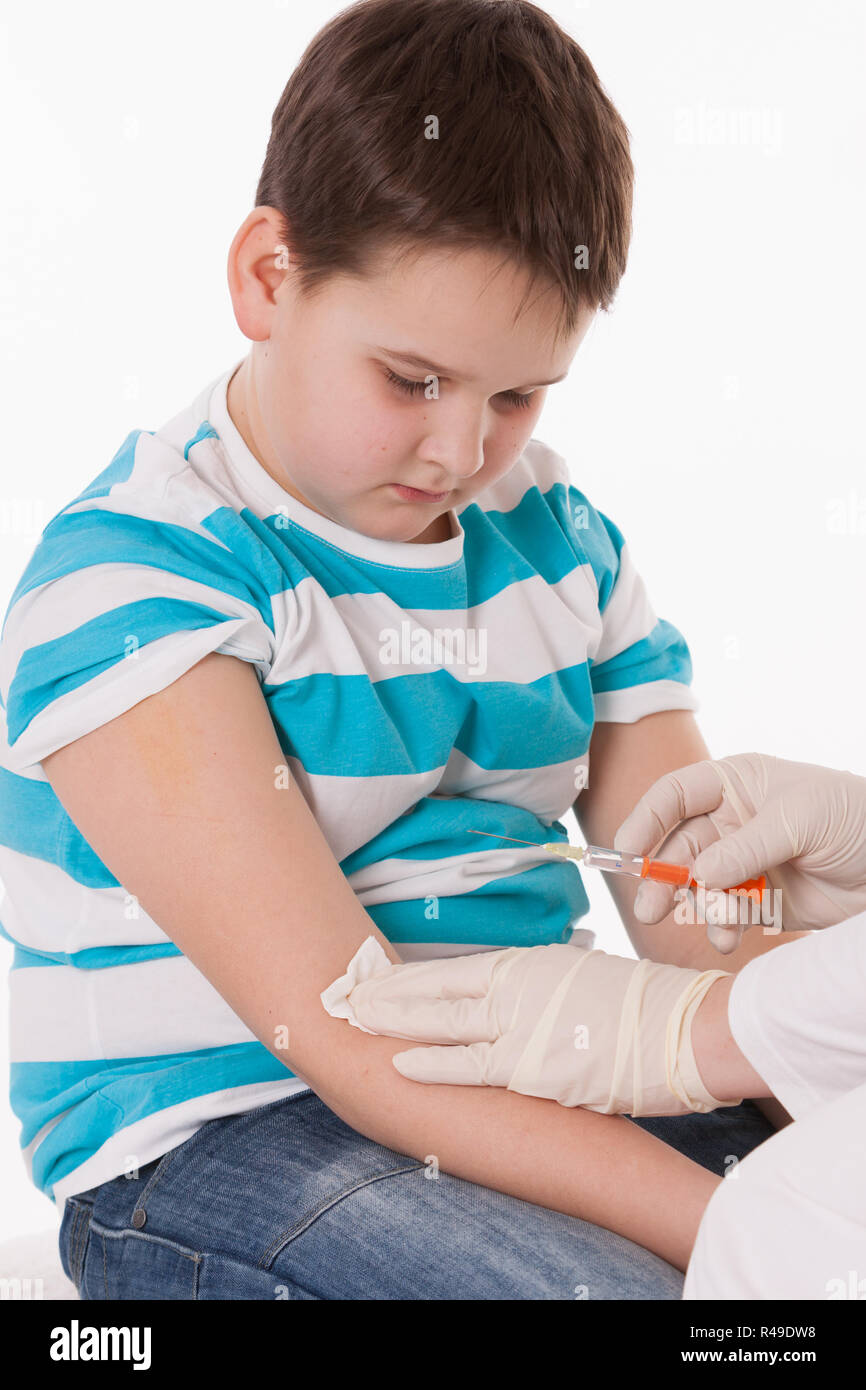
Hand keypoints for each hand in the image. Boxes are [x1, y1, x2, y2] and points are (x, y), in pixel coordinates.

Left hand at [346, 942, 735, 1115]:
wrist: (690, 1027)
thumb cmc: (643, 1008)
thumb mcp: (580, 980)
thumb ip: (536, 990)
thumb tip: (506, 1000)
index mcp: (529, 964)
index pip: (450, 972)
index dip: (404, 979)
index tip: (369, 978)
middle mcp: (517, 987)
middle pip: (433, 992)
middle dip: (383, 997)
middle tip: (341, 997)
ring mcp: (521, 1024)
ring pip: (439, 1023)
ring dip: (392, 1024)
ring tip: (352, 1022)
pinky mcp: (533, 1065)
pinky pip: (468, 1065)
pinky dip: (428, 1064)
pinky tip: (395, 1062)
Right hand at [614, 753, 865, 951]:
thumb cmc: (852, 817)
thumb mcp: (798, 819)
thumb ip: (745, 847)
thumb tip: (698, 875)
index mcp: (736, 784)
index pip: (674, 794)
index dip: (647, 820)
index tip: (627, 851)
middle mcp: (732, 821)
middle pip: (678, 847)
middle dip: (662, 877)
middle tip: (650, 908)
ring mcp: (743, 863)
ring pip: (698, 886)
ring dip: (697, 907)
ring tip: (713, 925)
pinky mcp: (760, 901)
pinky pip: (725, 915)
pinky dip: (721, 927)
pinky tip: (729, 936)